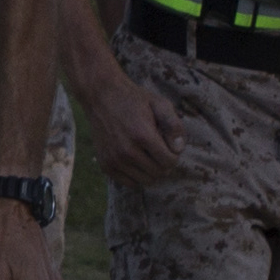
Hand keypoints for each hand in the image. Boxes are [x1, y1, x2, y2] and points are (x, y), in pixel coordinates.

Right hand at [75, 55, 184, 186]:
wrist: (101, 96)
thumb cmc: (133, 99)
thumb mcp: (159, 103)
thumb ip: (174, 126)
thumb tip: (178, 149)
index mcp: (142, 135)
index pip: (169, 161)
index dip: (174, 155)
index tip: (169, 146)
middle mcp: (127, 151)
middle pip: (158, 172)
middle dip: (164, 163)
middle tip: (159, 150)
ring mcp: (114, 159)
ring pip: (145, 181)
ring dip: (151, 170)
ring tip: (148, 155)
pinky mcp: (105, 164)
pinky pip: (129, 183)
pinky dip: (136, 176)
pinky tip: (136, 161)